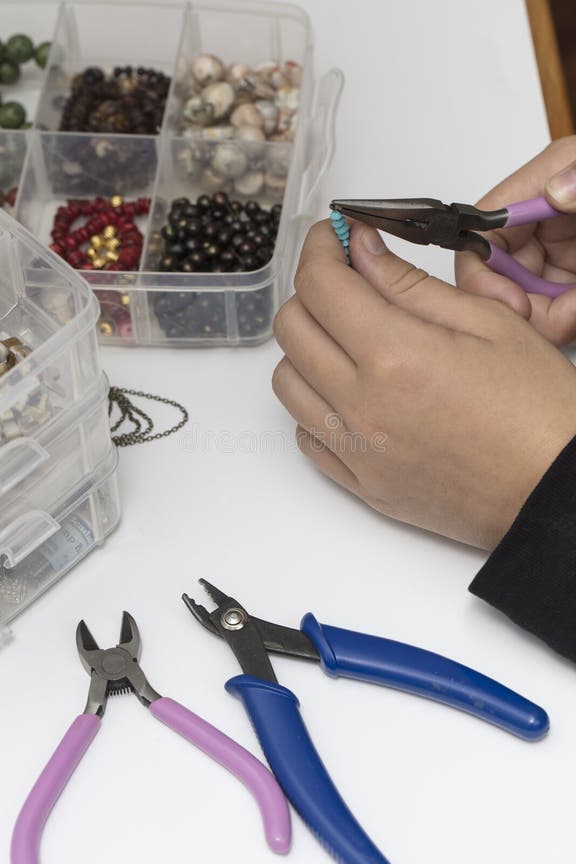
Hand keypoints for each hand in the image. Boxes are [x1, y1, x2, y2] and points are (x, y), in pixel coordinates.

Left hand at [273, 220, 575, 548]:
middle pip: (290, 329)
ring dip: (307, 348)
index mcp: (396, 356)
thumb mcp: (490, 323)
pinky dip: (316, 404)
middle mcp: (363, 406)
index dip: (320, 247)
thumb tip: (362, 249)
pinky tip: (351, 393)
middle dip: (312, 291)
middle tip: (346, 281)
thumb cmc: (538, 411)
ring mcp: (357, 450)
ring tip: (348, 339)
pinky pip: (306, 434)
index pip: (320, 284)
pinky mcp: (362, 482)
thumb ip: (412, 284)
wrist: (555, 492)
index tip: (335, 238)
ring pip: (287, 383)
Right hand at [455, 136, 575, 344]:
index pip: (481, 234)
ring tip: (575, 310)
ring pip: (518, 304)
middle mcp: (539, 226)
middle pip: (494, 277)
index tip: (510, 304)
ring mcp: (553, 258)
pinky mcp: (565, 288)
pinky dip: (560, 321)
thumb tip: (553, 192)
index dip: (483, 274)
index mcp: (541, 190)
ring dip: (544, 318)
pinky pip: (546, 315)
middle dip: (515, 305)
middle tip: (556, 317)